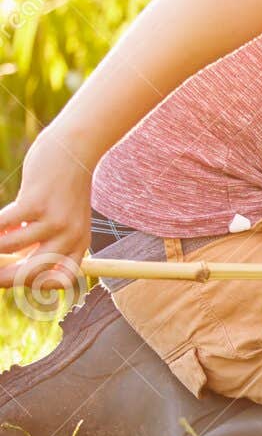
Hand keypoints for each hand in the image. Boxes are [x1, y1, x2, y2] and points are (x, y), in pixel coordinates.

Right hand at [0, 127, 94, 295]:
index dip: (36, 285)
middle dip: (3, 277)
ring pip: (9, 247)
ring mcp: (54, 220)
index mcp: (80, 242)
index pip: (62, 279)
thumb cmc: (62, 187)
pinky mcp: (36, 203)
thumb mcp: (62, 217)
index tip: (18, 278)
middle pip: (32, 273)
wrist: (74, 150)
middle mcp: (70, 235)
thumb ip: (42, 240)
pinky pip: (1, 225)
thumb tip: (9, 266)